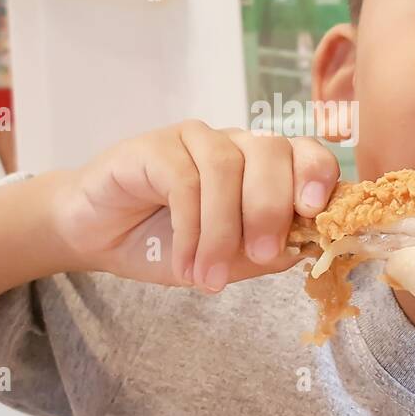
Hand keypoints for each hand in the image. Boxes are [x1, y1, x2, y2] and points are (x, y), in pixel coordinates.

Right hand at [49, 120, 339, 290]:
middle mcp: (234, 143)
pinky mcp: (153, 146)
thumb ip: (266, 251)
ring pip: (226, 168)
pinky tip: (184, 262)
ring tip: (210, 276)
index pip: (305, 153)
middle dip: (271, 208)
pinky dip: (189, 228)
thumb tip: (306, 249)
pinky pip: (183, 179)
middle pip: (272, 152)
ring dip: (223, 230)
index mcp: (264, 165)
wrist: (97, 236)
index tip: (315, 211)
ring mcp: (193, 139)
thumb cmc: (166, 243)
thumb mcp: (227, 260)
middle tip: (261, 255)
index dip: (317, 174)